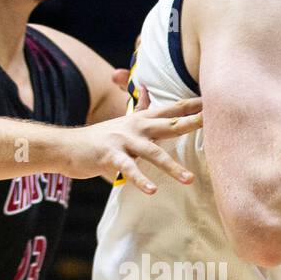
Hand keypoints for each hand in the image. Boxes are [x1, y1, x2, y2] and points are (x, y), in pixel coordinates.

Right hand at [63, 95, 200, 193]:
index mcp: (141, 119)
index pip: (171, 109)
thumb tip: (146, 89)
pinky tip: (152, 190)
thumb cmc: (98, 138)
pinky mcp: (111, 156)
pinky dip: (141, 180)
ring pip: (153, 153)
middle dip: (191, 123)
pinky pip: (129, 170)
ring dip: (172, 166)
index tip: (214, 102)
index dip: (192, 106)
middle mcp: (135, 127)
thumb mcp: (122, 121)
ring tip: (189, 179)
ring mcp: (123, 141)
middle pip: (169, 124)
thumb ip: (138, 108)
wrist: (66, 146)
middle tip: (213, 122)